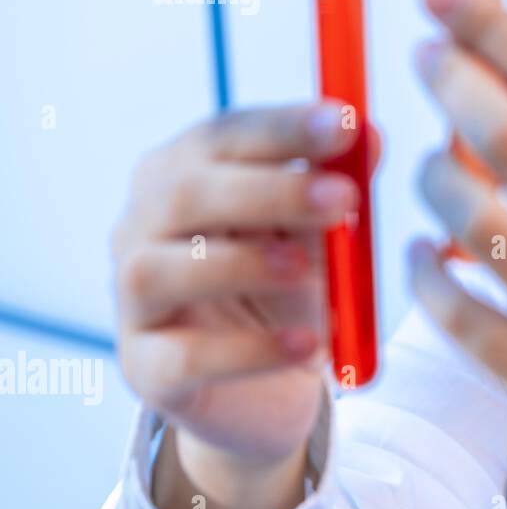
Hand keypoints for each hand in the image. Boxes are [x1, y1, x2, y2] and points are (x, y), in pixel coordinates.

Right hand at [114, 102, 379, 464]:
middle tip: (343, 196)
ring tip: (307, 268)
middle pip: (186, 196)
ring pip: (160, 272)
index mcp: (181, 174)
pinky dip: (250, 351)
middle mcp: (141, 229)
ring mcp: (135, 302)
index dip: (282, 129)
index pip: (222, 137)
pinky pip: (185, 358)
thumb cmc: (285, 284)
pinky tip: (305, 344)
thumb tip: (370, 136)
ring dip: (243, 264)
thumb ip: (337, 182)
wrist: (269, 384)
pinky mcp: (147, 371)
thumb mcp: (318, 229)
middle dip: (270, 192)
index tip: (344, 123)